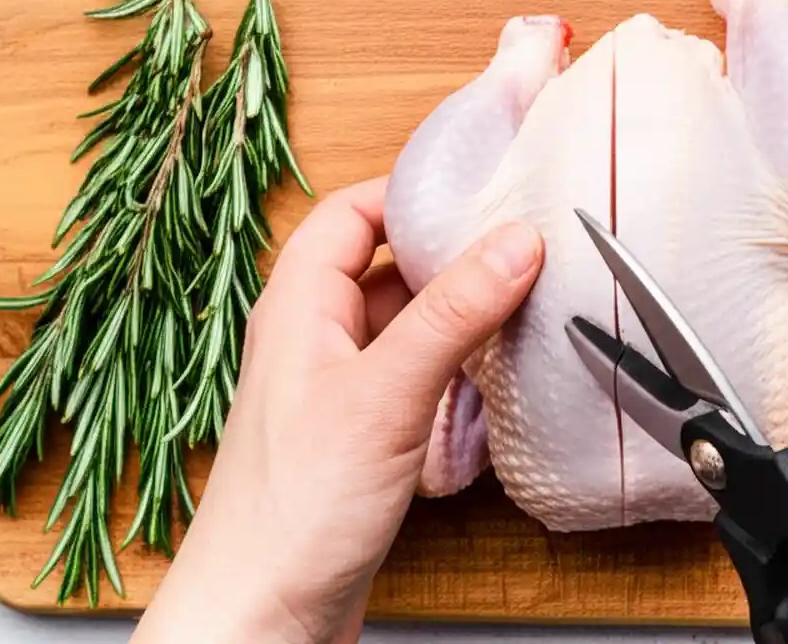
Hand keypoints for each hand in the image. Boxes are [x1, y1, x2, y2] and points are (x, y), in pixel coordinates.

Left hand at [132, 177, 544, 643]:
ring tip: (521, 303)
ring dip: (459, 314)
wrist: (265, 615)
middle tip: (518, 244)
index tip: (477, 186)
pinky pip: (417, 378)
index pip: (351, 214)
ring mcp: (340, 391)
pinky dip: (457, 369)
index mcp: (299, 308)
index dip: (408, 191)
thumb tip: (514, 243)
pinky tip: (495, 378)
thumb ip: (452, 314)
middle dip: (450, 254)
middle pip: (387, 267)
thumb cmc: (293, 509)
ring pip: (407, 325)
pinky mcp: (364, 437)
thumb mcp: (384, 394)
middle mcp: (316, 340)